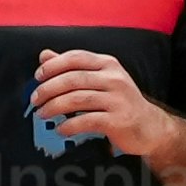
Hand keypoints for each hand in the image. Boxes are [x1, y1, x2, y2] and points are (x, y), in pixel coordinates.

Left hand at [29, 49, 178, 163]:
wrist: (150, 127)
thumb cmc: (120, 102)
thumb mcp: (100, 79)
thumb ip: (73, 67)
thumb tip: (44, 55)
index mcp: (108, 64)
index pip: (75, 57)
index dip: (53, 66)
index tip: (37, 77)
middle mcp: (114, 78)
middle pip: (72, 79)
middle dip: (48, 89)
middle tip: (35, 100)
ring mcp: (118, 99)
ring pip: (76, 99)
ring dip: (54, 107)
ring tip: (42, 114)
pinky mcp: (118, 120)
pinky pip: (86, 121)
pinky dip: (69, 126)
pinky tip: (60, 129)